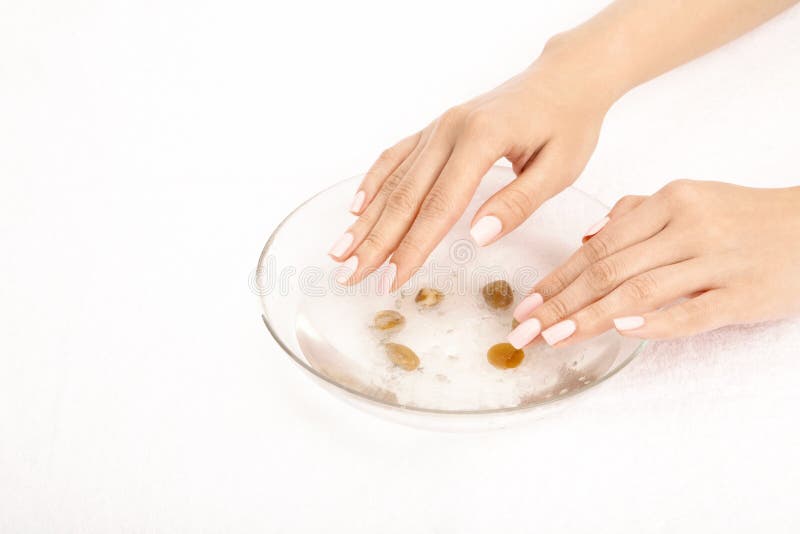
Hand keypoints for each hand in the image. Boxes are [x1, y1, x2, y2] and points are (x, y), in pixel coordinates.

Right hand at [328, 39, 620, 289]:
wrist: (565, 78)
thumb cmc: (568, 124)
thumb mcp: (559, 168)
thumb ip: (517, 203)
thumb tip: (477, 237)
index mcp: (481, 140)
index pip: (440, 207)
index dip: (412, 248)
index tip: (390, 280)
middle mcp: (450, 130)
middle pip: (404, 196)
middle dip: (375, 241)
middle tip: (348, 275)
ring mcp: (439, 127)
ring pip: (394, 179)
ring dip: (366, 219)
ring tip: (340, 251)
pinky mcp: (437, 128)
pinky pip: (397, 156)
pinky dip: (374, 182)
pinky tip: (357, 207)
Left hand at [507, 180, 799, 347]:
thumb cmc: (743, 217)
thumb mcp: (689, 200)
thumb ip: (635, 215)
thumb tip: (585, 238)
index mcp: (669, 202)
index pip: (599, 245)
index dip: (558, 277)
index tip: (527, 304)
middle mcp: (687, 226)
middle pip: (609, 269)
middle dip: (561, 303)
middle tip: (527, 329)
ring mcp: (715, 260)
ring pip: (639, 291)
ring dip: (590, 317)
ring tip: (555, 338)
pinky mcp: (742, 293)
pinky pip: (690, 311)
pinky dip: (653, 322)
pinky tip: (619, 332)